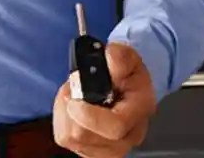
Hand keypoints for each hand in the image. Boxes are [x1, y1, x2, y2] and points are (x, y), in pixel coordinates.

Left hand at [53, 42, 156, 156]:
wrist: (124, 86)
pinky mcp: (95, 152)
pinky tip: (72, 111)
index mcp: (140, 109)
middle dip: (71, 111)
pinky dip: (63, 122)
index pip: (115, 126)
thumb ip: (118, 56)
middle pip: (86, 136)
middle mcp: (130, 135)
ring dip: (65, 115)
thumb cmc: (125, 72)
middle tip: (74, 91)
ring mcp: (113, 148)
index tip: (73, 100)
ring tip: (75, 99)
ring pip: (72, 139)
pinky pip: (66, 140)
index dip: (88, 116)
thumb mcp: (126, 56)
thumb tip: (110, 61)